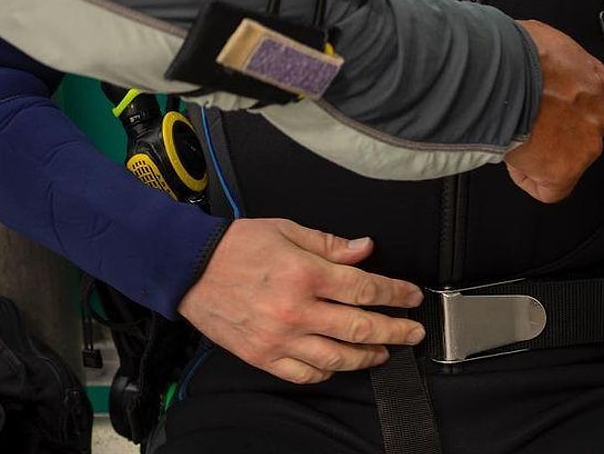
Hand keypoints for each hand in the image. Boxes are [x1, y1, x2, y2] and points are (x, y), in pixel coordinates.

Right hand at [177, 217, 423, 383]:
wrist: (190, 268)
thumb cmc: (237, 244)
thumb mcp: (286, 230)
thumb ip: (329, 243)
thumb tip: (365, 249)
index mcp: (304, 273)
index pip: (364, 288)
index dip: (394, 294)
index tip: (412, 295)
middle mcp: (296, 310)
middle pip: (359, 327)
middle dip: (394, 330)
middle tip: (413, 332)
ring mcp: (280, 338)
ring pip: (337, 358)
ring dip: (367, 356)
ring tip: (384, 351)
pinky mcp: (263, 356)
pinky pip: (305, 373)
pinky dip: (327, 372)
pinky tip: (338, 364)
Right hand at [503, 20, 603, 202]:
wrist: (503, 75)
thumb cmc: (516, 54)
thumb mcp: (540, 36)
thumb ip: (548, 56)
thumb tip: (529, 55)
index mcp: (597, 81)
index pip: (587, 99)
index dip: (558, 102)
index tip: (540, 102)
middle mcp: (598, 114)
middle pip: (578, 130)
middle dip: (553, 128)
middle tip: (523, 119)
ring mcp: (585, 145)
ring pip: (565, 159)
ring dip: (540, 151)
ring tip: (511, 135)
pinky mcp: (565, 172)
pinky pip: (548, 188)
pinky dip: (528, 177)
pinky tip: (511, 158)